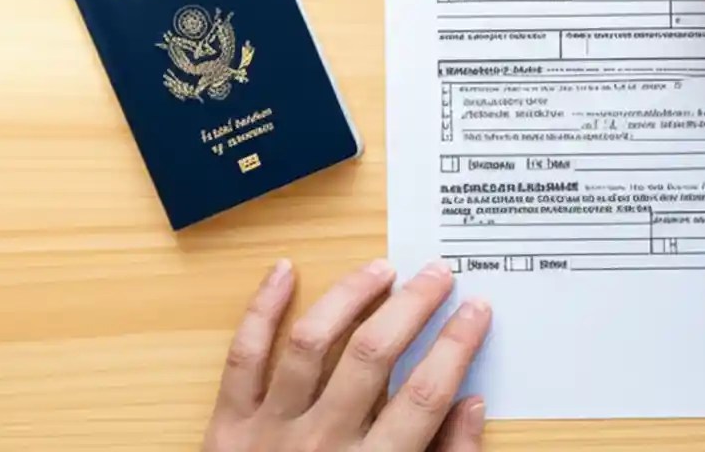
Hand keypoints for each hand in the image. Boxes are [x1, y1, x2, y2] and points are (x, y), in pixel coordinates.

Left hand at [202, 259, 490, 451]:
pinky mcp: (227, 427)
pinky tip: (285, 271)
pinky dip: (262, 309)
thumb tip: (470, 405)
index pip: (425, 394)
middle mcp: (322, 445)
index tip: (477, 310)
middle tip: (437, 275)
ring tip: (381, 270)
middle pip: (374, 356)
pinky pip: (244, 356)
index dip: (457, 345)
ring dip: (350, 297)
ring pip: (313, 343)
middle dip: (413, 307)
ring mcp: (270, 432)